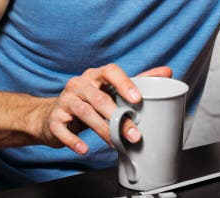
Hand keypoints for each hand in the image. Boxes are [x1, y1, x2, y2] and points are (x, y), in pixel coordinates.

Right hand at [41, 63, 171, 154]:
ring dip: (102, 130)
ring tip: (115, 144)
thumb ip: (138, 81)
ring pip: (84, 112)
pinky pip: (63, 129)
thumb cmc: (88, 101)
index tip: (137, 98)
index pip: (109, 71)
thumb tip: (167, 72)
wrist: (52, 115)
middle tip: (134, 134)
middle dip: (118, 117)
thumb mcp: (110, 90)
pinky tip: (85, 149)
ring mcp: (65, 100)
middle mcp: (78, 84)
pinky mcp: (54, 119)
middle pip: (99, 97)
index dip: (124, 83)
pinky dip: (74, 141)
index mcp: (94, 76)